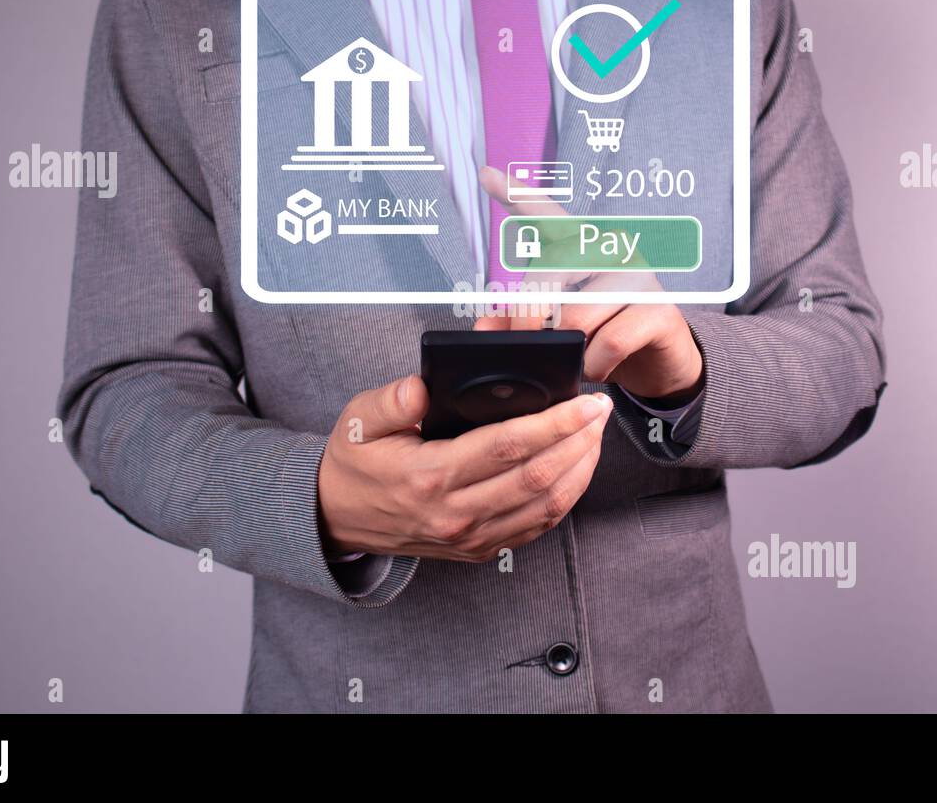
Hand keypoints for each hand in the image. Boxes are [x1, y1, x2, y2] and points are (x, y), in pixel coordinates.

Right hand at [317, 374, 612, 561]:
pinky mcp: (479, 549)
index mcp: (429, 476)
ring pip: (545, 505)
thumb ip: (392, 401)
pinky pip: (535, 526)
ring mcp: (470, 537)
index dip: (555, 422)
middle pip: (537, 476)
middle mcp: (455, 512)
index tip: (584, 402)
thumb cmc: (355, 462)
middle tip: (600, 411)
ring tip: (595, 435)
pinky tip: (576, 470)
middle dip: (579, 440)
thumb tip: (423, 387)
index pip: (508, 446)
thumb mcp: (359, 420)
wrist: (336, 516)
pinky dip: (565, 498)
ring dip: (580, 469)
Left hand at [475, 166, 703, 403]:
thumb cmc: (607, 333)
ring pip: (579, 316)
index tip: (487, 175)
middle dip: (528, 316)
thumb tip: (485, 328)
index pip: (548, 214)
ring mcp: (638, 277)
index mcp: (582, 248)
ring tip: (575, 360)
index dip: (517, 195)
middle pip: (552, 272)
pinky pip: (610, 343)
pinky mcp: (659, 310)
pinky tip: (598, 367)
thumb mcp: (563, 326)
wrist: (662, 362)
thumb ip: (523, 322)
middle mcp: (611, 250)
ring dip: (568, 351)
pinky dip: (595, 365)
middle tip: (525, 343)